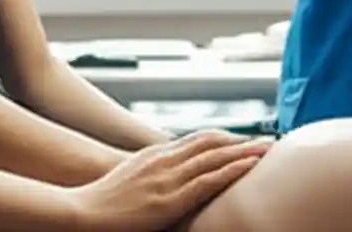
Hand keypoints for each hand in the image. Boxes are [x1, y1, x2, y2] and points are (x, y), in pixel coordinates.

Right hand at [67, 129, 270, 231]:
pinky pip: (208, 181)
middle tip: (267, 140)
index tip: (244, 138)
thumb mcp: (129, 179)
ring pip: (215, 157)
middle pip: (211, 143)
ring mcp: (167, 179)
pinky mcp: (169, 200)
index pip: (197, 140)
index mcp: (155, 155)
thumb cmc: (102, 202)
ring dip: (245, 151)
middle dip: (241, 141)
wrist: (82, 212)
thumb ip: (151, 174)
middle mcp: (164, 160)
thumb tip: (165, 184)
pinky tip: (250, 167)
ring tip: (269, 149)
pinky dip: (232, 170)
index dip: (224, 138)